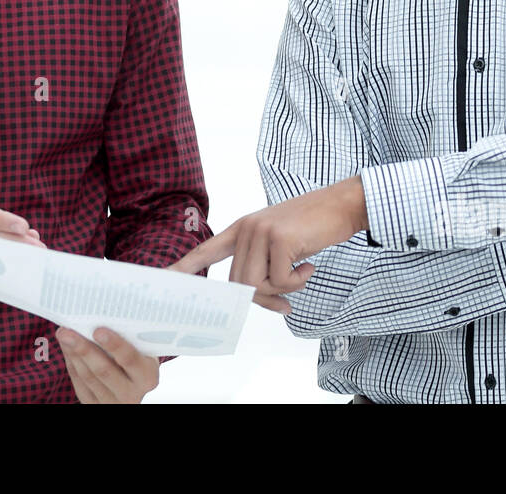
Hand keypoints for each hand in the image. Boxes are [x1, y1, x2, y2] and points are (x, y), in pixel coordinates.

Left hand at [56, 326, 159, 402]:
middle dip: (84, 349)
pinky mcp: (94, 406)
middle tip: (67, 331)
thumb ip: (130, 338)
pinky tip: (66, 348)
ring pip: (88, 377)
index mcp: (147, 376)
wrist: (133, 386)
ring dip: (73, 354)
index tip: (98, 330)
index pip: (130, 359)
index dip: (114, 345)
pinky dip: (71, 364)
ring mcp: (112, 403)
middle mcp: (132, 393)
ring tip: (63, 335)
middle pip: (104, 370)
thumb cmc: (137, 359)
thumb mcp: (142, 351)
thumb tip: (104, 313)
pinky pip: (80, 385)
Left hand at [170, 176, 366, 313]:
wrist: (341, 205)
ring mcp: (261, 232)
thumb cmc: (313, 227)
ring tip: (301, 272)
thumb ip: (264, 266)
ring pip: (257, 285)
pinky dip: (297, 282)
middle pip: (239, 283)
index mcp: (242, 229)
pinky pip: (280, 281)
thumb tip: (264, 300)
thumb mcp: (281, 245)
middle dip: (264, 297)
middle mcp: (246, 229)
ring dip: (282, 290)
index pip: (207, 249)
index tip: (164, 278)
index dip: (185, 266)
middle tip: (286, 301)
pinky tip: (309, 264)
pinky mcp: (279, 239)